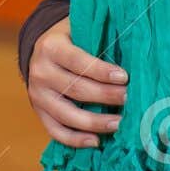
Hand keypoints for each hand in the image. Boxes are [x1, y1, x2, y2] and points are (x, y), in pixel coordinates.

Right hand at [26, 16, 127, 148]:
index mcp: (51, 47)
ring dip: (95, 122)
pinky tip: (96, 141)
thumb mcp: (78, 28)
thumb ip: (98, 37)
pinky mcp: (38, 112)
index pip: (78, 61)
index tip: (124, 77)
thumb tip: (132, 51)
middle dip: (105, 96)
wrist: (39, 49)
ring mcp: (37, 95)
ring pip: (66, 115)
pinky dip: (75, 140)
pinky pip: (55, 131)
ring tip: (119, 124)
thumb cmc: (70, 38)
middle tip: (129, 99)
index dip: (101, 71)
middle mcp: (40, 72)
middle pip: (76, 89)